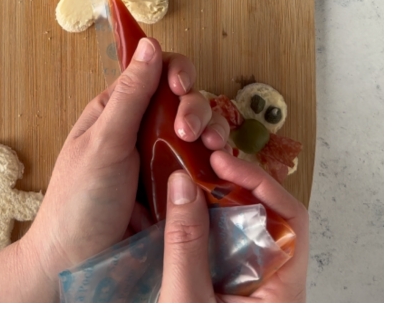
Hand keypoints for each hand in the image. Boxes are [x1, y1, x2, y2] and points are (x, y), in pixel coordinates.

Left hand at [20, 38, 228, 279]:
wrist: (79, 259)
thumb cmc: (78, 200)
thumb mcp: (102, 142)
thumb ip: (130, 95)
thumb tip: (147, 44)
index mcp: (116, 113)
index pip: (155, 74)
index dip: (174, 71)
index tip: (181, 86)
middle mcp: (142, 133)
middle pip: (186, 101)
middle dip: (196, 108)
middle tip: (188, 132)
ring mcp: (164, 162)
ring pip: (204, 133)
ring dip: (214, 134)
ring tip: (210, 151)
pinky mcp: (181, 191)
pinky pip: (210, 169)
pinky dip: (221, 165)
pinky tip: (222, 170)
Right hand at [159, 151, 309, 301]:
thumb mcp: (188, 296)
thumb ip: (186, 246)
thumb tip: (183, 186)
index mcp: (283, 287)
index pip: (291, 219)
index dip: (259, 183)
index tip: (222, 164)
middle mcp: (272, 281)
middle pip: (262, 218)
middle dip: (229, 187)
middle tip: (197, 164)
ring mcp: (247, 284)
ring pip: (235, 230)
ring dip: (208, 205)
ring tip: (180, 184)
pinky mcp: (222, 286)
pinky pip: (214, 246)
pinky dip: (194, 226)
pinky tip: (169, 215)